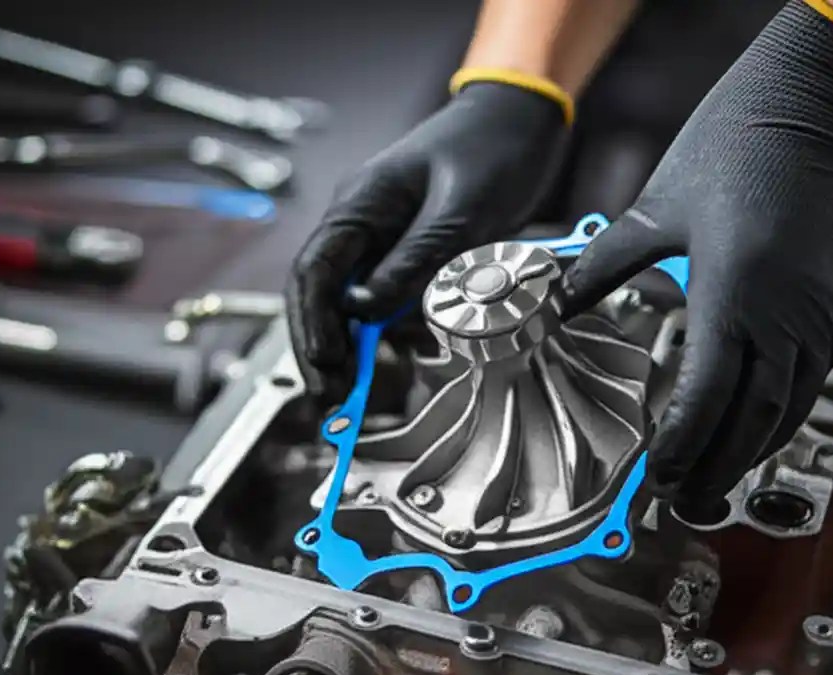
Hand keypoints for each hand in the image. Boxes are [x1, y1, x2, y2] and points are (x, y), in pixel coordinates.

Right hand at [287, 82, 567, 401]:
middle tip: (334, 399)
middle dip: (324, 348)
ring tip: (357, 392)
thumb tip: (366, 312)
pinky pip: (391, 298)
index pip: (314, 272)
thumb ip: (414, 261)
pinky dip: (389, 332)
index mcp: (360, 205)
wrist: (521, 118)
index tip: (325, 366)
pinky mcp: (415, 253)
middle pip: (324, 296)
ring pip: (356, 303)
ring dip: (354, 348)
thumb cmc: (490, 149)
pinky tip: (396, 361)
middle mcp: (364, 225)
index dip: (311, 324)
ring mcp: (387, 240)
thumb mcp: (459, 211)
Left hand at [561, 0, 832, 514]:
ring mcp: (821, 314)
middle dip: (717, 469)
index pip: (706, 397)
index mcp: (732, 291)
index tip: (656, 477)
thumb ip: (602, 265)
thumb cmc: (732, 147)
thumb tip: (560, 302)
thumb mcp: (653, 208)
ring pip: (790, 409)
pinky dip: (781, 414)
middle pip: (753, 420)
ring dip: (752, 451)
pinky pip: (812, 380)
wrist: (810, 108)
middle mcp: (786, 314)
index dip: (681, 446)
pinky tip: (754, 426)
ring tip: (716, 478)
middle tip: (685, 501)